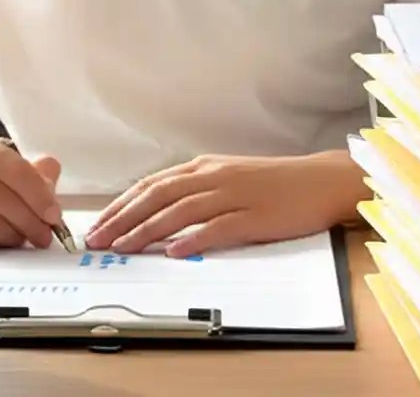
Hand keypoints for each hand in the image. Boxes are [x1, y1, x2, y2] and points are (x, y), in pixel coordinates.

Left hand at [84, 150, 369, 257]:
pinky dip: (194, 239)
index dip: (121, 205)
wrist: (321, 181)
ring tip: (123, 248)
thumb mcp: (229, 177)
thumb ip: (196, 191)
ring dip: (148, 229)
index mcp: (204, 167)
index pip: (152, 185)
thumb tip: (158, 211)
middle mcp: (214, 176)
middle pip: (158, 196)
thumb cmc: (276, 183)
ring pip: (181, 211)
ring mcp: (234, 195)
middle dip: (123, 218)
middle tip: (97, 239)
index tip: (98, 224)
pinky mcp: (255, 216)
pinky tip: (174, 252)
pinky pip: (219, 227)